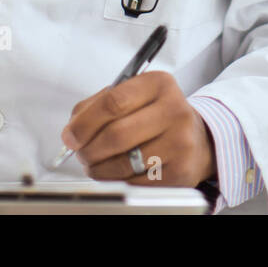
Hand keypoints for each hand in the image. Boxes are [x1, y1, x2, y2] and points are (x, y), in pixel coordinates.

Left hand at [61, 70, 216, 186]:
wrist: (197, 141)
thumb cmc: (156, 117)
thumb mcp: (134, 97)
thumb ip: (97, 106)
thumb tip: (72, 132)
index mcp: (159, 84)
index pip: (113, 101)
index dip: (85, 123)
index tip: (70, 136)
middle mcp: (175, 110)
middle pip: (116, 134)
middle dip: (89, 149)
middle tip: (81, 154)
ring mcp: (180, 142)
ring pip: (123, 163)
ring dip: (99, 169)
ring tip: (97, 165)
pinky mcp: (180, 172)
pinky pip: (135, 182)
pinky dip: (118, 181)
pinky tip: (118, 173)